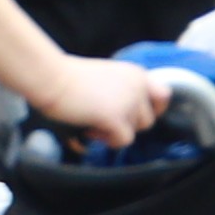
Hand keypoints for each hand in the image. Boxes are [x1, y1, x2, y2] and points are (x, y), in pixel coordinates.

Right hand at [36, 58, 166, 147]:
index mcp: (136, 74)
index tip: (135, 116)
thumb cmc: (69, 77)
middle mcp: (138, 86)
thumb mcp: (107, 77)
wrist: (51, 77)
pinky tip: (90, 128)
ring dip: (114, 132)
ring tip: (92, 122)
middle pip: (148, 120)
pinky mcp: (116, 117)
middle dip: (127, 125)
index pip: (164, 96)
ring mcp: (129, 101)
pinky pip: (122, 140)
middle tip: (104, 121)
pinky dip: (107, 140)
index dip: (153, 110)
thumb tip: (127, 115)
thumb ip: (123, 90)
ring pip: (134, 132)